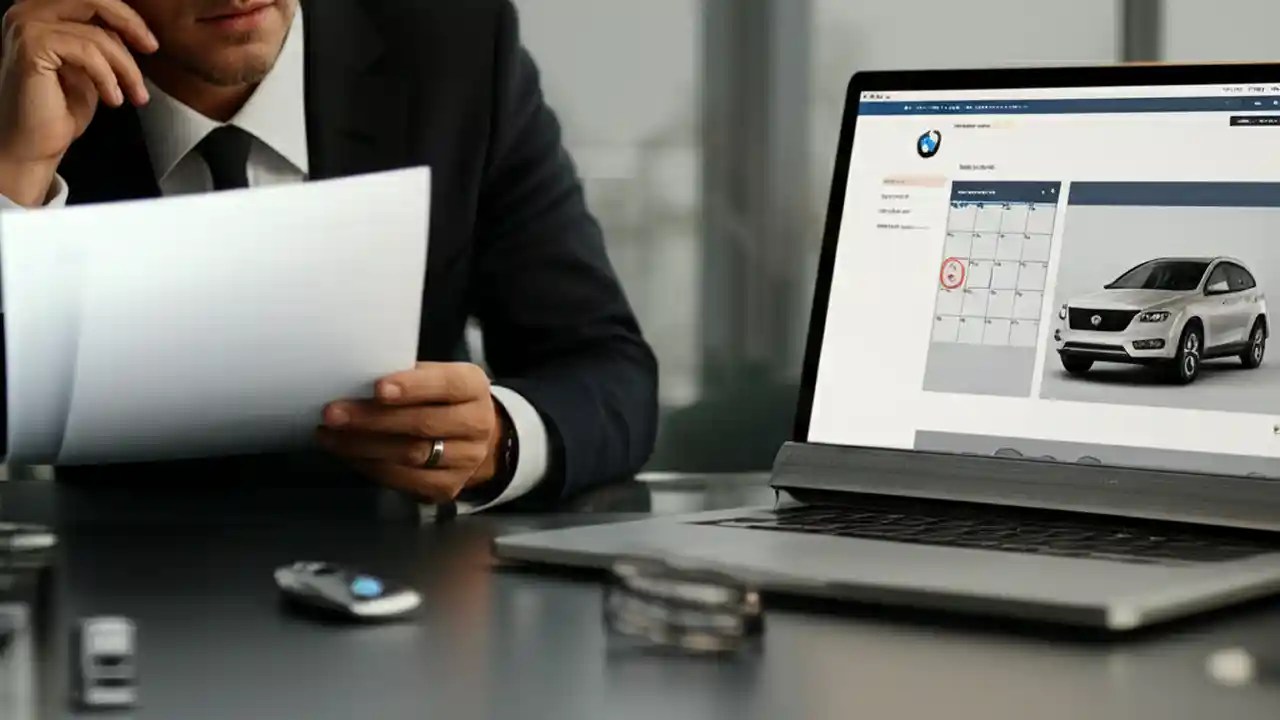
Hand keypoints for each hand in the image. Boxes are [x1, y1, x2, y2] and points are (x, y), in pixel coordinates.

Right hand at [0, 0, 156, 204]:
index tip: (149, 41)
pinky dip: (108, 78)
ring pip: (97, 34)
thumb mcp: (90, 67)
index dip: (125, 15)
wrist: (33, 145)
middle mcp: (26, 12)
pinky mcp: (31, 46)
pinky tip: (114, 100)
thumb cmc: (59, 109)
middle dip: (130, 24)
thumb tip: (132, 28)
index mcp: (39, 12)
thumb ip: (102, 41)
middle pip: (92, 0)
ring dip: (125, 68)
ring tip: (134, 96)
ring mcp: (25, 26)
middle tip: (152, 48)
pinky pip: (88, 52)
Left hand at [317, 362, 503, 503]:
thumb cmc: (438, 397)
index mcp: (473, 386)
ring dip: (364, 446)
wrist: (469, 436)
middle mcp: (477, 424)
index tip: (378, 388)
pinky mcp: (448, 487)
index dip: (413, 387)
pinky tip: (349, 455)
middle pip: (423, 424)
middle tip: (333, 414)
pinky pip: (406, 481)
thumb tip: (352, 379)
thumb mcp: (431, 376)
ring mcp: (466, 460)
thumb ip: (404, 376)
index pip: (447, 385)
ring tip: (330, 436)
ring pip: (411, 455)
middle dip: (373, 419)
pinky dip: (372, 467)